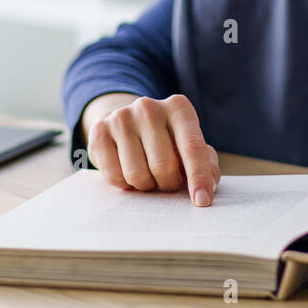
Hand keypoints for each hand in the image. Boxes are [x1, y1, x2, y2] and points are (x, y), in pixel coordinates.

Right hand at [81, 93, 220, 204]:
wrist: (127, 122)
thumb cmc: (166, 139)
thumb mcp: (189, 144)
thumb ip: (206, 162)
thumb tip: (207, 186)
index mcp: (179, 107)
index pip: (192, 148)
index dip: (198, 178)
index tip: (202, 201)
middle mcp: (149, 107)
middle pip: (163, 166)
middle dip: (169, 184)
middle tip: (169, 183)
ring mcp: (121, 118)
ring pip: (137, 174)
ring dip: (147, 186)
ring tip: (150, 176)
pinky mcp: (99, 132)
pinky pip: (114, 176)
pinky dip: (125, 185)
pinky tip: (129, 173)